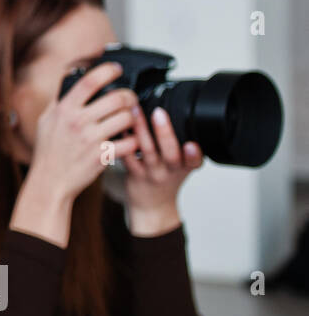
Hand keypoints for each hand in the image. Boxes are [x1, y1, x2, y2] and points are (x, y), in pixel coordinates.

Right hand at [25, 61, 139, 204]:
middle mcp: (77, 122)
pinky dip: (133, 140)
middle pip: (117, 98)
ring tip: (130, 120)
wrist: (50, 181)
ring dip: (133, 118)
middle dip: (129, 96)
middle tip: (130, 99)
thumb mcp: (46, 120)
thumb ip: (60, 100)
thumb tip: (72, 79)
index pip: (89, 81)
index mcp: (64, 109)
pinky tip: (129, 140)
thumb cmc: (48, 150)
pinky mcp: (102, 156)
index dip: (107, 70)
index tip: (116, 69)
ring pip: (127, 118)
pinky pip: (129, 142)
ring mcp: (91, 139)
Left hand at [121, 105, 201, 236]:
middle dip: (165, 132)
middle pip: (170, 153)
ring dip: (141, 129)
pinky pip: (127, 156)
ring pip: (146, 151)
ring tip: (135, 110)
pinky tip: (120, 126)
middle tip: (159, 112)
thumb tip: (179, 111)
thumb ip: (184, 145)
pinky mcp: (133, 174)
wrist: (152, 205)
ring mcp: (151, 173)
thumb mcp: (184, 164)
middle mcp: (169, 171)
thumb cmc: (167, 179)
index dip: (194, 154)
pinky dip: (124, 141)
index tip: (193, 144)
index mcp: (186, 167)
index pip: (194, 160)